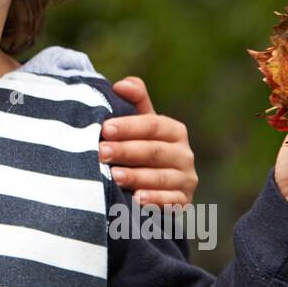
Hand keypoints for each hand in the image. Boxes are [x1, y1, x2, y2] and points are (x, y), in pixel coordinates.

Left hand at [102, 76, 197, 207]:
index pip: (153, 125)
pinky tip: (137, 199)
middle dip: (126, 152)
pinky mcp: (183, 202)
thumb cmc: (141, 146)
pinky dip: (154, 200)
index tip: (105, 128)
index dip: (129, 126)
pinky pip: (170, 202)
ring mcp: (186, 179)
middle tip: (101, 152)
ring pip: (161, 177)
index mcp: (174, 130)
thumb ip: (134, 100)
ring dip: (137, 177)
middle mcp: (185, 154)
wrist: (157, 185)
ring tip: (114, 176)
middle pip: (154, 151)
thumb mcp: (140, 123)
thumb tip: (121, 85)